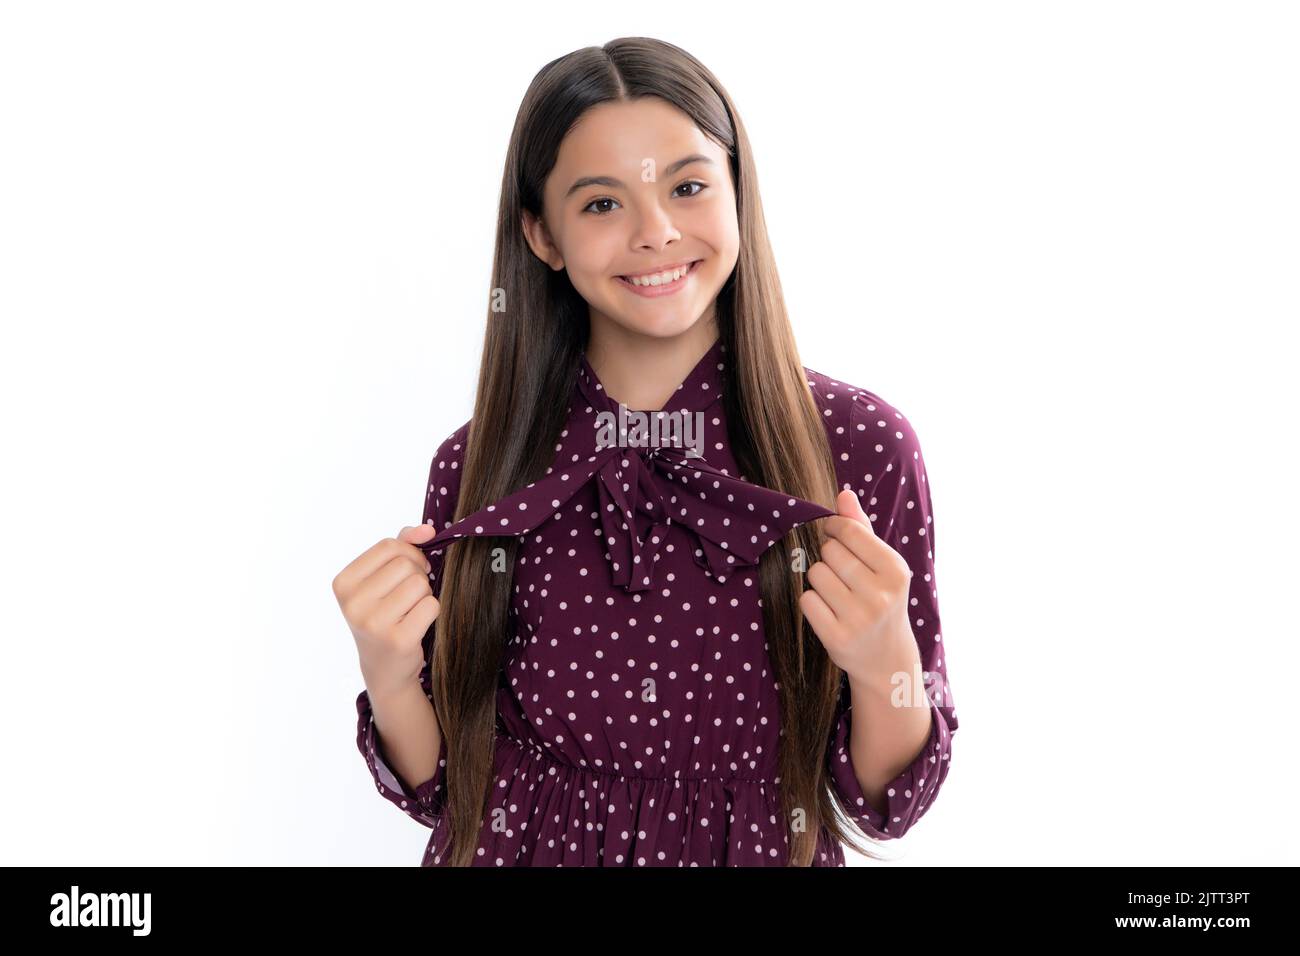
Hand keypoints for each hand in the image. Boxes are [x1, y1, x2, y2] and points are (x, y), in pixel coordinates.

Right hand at [332, 523, 439, 701]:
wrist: (384, 666)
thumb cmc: (384, 613)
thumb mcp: (382, 577)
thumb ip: (402, 545)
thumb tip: (429, 530)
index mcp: (343, 583)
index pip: (388, 546)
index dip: (409, 552)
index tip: (410, 569)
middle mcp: (353, 603)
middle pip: (406, 564)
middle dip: (417, 575)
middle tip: (409, 596)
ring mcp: (373, 623)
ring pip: (420, 584)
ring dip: (425, 594)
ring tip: (410, 610)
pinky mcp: (398, 640)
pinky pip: (431, 605)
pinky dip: (431, 611)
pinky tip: (416, 624)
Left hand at [799, 490, 917, 684]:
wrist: (887, 659)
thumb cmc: (881, 599)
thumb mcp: (882, 565)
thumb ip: (862, 528)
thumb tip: (844, 493)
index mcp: (895, 570)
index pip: (849, 531)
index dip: (834, 528)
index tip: (833, 534)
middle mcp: (881, 595)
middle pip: (829, 552)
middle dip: (829, 557)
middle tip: (842, 575)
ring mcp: (860, 619)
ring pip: (815, 574)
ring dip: (819, 580)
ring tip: (837, 594)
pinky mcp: (838, 638)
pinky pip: (806, 600)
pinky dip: (812, 602)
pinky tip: (829, 611)